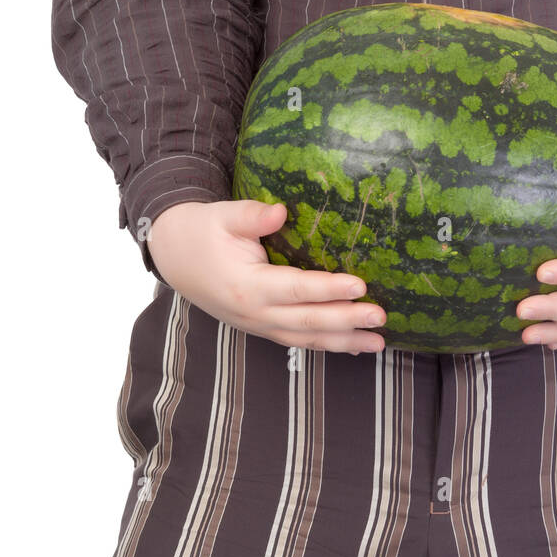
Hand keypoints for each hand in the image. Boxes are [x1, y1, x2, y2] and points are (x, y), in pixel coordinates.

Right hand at [146, 200, 385, 353]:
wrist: (175, 256)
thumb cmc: (203, 232)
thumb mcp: (224, 216)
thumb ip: (253, 215)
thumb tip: (281, 210)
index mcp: (247, 286)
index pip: (297, 289)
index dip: (329, 288)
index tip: (360, 285)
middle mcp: (255, 313)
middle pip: (308, 321)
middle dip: (347, 321)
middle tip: (381, 317)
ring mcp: (258, 325)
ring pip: (306, 338)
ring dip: (344, 341)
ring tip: (378, 343)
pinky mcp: (261, 326)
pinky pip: (297, 340)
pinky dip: (326, 345)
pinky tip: (352, 346)